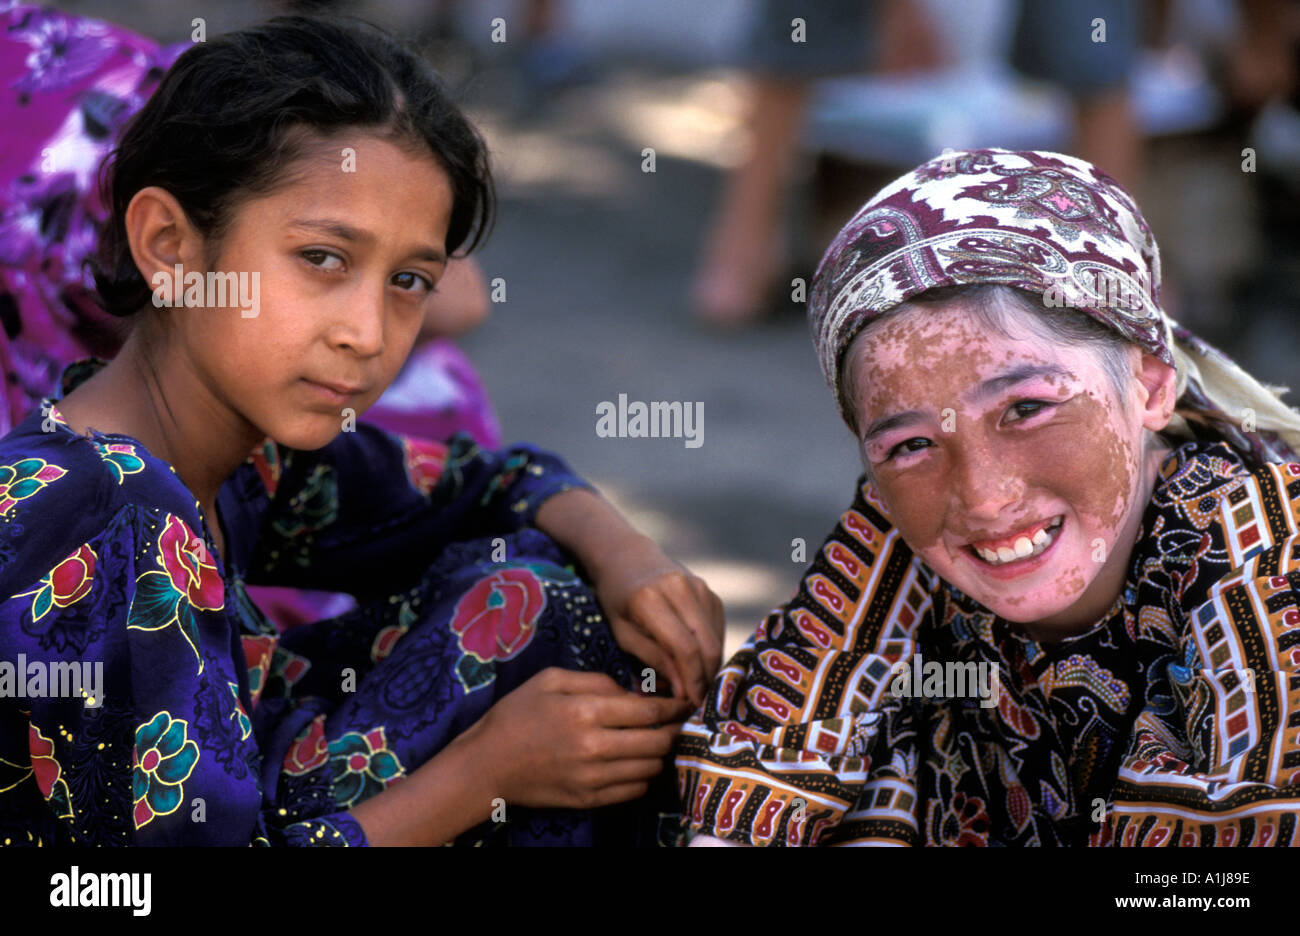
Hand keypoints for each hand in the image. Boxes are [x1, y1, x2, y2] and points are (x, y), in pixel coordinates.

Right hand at [464, 667, 692, 809]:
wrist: (487, 764)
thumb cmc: (517, 714)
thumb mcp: (551, 680)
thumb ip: (596, 681)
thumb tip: (633, 692)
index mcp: (584, 711)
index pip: (648, 711)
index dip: (674, 707)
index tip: (685, 703)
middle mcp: (593, 747)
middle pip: (657, 742)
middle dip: (673, 731)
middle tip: (678, 723)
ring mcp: (592, 778)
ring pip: (649, 768)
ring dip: (659, 754)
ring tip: (657, 741)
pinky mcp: (588, 800)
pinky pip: (633, 791)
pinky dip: (642, 776)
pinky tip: (636, 763)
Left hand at [592, 538, 724, 706]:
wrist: (628, 557)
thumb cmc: (617, 600)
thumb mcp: (622, 634)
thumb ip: (653, 660)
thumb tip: (683, 692)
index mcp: (650, 600)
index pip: (684, 649)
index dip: (692, 681)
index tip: (691, 706)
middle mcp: (680, 589)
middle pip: (707, 646)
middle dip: (705, 680)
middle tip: (698, 705)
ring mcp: (699, 586)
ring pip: (716, 639)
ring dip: (710, 668)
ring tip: (695, 686)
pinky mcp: (708, 590)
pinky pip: (717, 628)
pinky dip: (710, 650)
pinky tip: (697, 663)